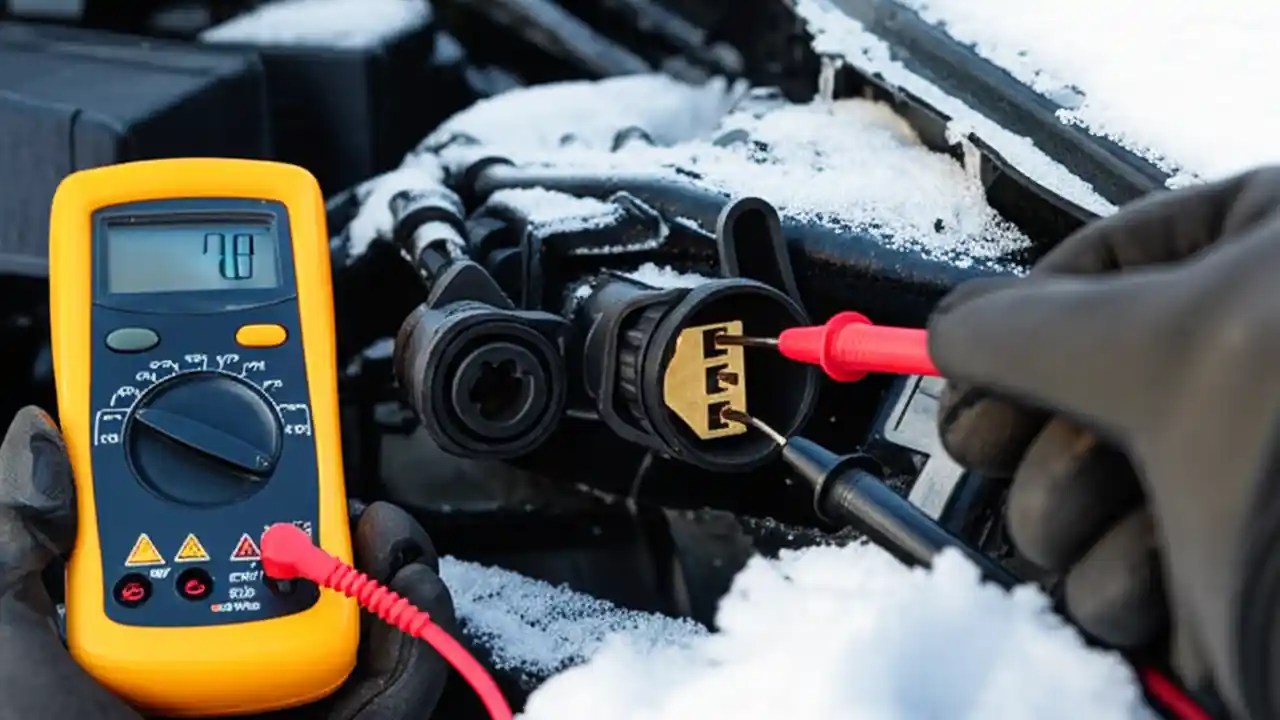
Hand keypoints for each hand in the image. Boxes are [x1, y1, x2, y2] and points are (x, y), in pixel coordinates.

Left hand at [0, 406, 455, 719]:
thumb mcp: (7, 655)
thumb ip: (14, 546)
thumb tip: (35, 440)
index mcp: (133, 645)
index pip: (181, 536)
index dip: (212, 471)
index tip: (233, 417)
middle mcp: (214, 673)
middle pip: (281, 565)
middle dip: (315, 506)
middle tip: (320, 467)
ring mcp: (282, 711)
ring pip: (352, 614)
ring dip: (379, 556)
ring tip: (376, 526)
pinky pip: (402, 679)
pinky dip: (420, 626)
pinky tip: (408, 584)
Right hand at [927, 167, 1279, 718]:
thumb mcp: (1158, 341)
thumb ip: (1021, 325)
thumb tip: (947, 330)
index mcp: (1250, 260)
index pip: (1090, 268)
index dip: (1013, 325)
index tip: (965, 369)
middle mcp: (1230, 367)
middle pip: (1057, 391)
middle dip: (1040, 433)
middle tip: (1037, 439)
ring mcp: (1215, 477)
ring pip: (1064, 495)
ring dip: (1068, 514)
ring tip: (1138, 510)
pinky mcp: (1203, 574)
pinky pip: (1105, 580)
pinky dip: (1121, 586)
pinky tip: (1176, 572)